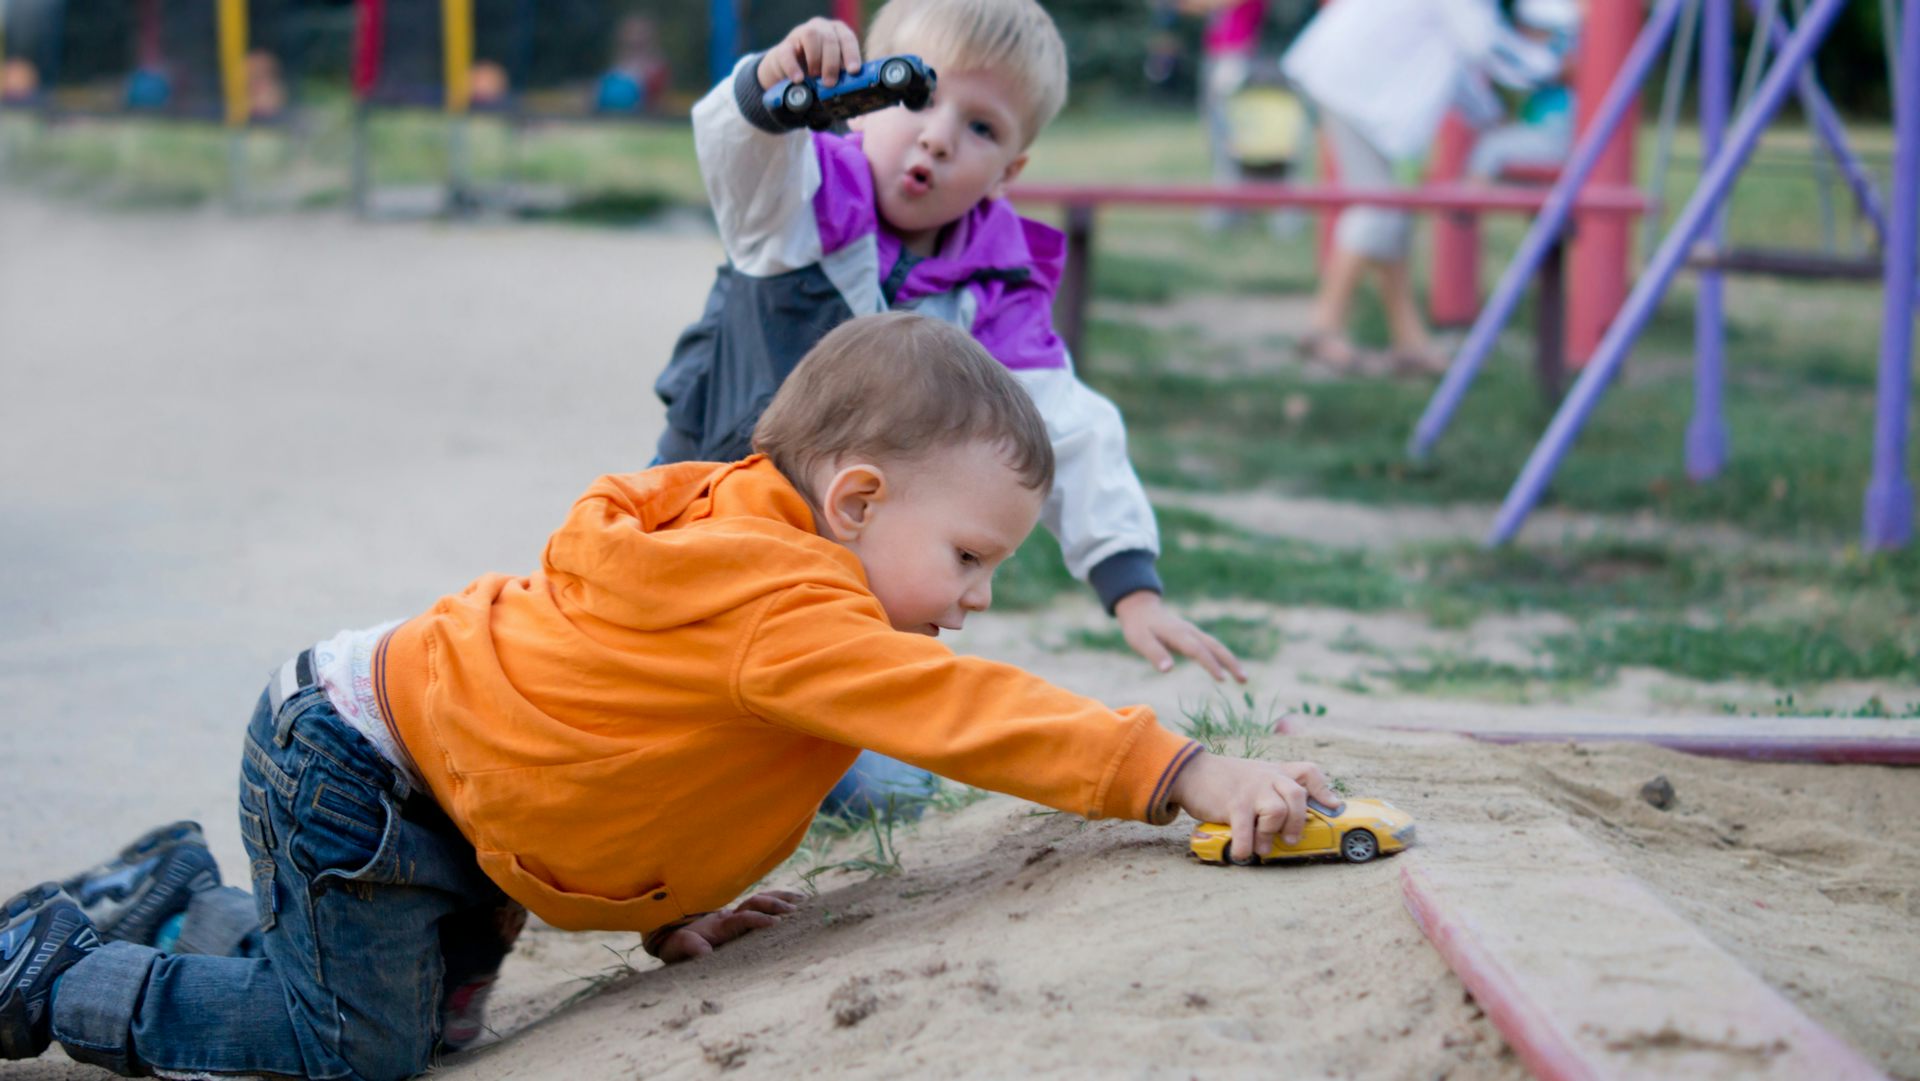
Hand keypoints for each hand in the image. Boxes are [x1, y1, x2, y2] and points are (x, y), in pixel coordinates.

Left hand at [644, 891, 803, 963]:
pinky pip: (762, 904)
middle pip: (756, 902)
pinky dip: (779, 900)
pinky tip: (797, 902)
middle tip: (794, 911)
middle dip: (775, 905)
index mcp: (719, 925)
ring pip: (761, 899)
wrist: (670, 933)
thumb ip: (688, 947)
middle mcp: (731, 915)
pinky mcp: (740, 918)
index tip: (776, 924)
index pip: (742, 918)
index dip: (758, 919)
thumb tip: (704, 952)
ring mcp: (736, 914)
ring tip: (804, 902)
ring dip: (781, 898)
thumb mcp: (676, 948)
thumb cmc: (676, 945)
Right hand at [757, 18, 862, 90]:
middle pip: (829, 39)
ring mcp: (800, 34)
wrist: (788, 72)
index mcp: (837, 33)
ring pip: (811, 36)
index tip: (853, 71)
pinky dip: (793, 67)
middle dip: (832, 62)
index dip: (851, 54)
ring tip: (814, 78)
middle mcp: (821, 28)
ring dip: (815, 59)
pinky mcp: (783, 47)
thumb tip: (854, 97)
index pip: (847, 38)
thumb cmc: (818, 73)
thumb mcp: (832, 72)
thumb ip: (843, 78)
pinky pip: (787, 53)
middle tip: (830, 83)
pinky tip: (798, 80)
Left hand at [1113, 591, 1246, 681]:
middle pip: (1215, 647)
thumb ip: (1155, 654)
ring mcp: (1193, 633)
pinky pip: (1211, 647)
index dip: (1210, 664)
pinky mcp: (1193, 636)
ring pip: (1216, 646)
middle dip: (1230, 662)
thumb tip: (1169, 670)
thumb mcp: (1140, 641)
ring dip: (1230, 661)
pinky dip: (1223, 658)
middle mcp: (1189, 632)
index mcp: (1177, 634)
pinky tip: (1229, 669)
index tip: (1222, 678)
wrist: (1141, 608)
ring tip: (1243, 679)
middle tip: (1244, 680)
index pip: (1197, 650)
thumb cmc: (1138, 627)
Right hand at [1166, 753, 1340, 862]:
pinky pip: (1247, 831)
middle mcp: (1266, 778)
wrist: (1191, 772)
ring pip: (1277, 812)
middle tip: (1291, 839)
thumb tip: (1290, 820)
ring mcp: (1251, 790)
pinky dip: (1247, 847)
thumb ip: (1273, 789)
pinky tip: (1242, 853)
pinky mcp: (1233, 804)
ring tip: (1261, 846)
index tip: (1333, 806)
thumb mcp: (1255, 776)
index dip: (1324, 790)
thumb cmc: (1226, 780)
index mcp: (1274, 772)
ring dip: (1271, 835)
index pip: (1308, 772)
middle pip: (1297, 796)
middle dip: (1298, 821)